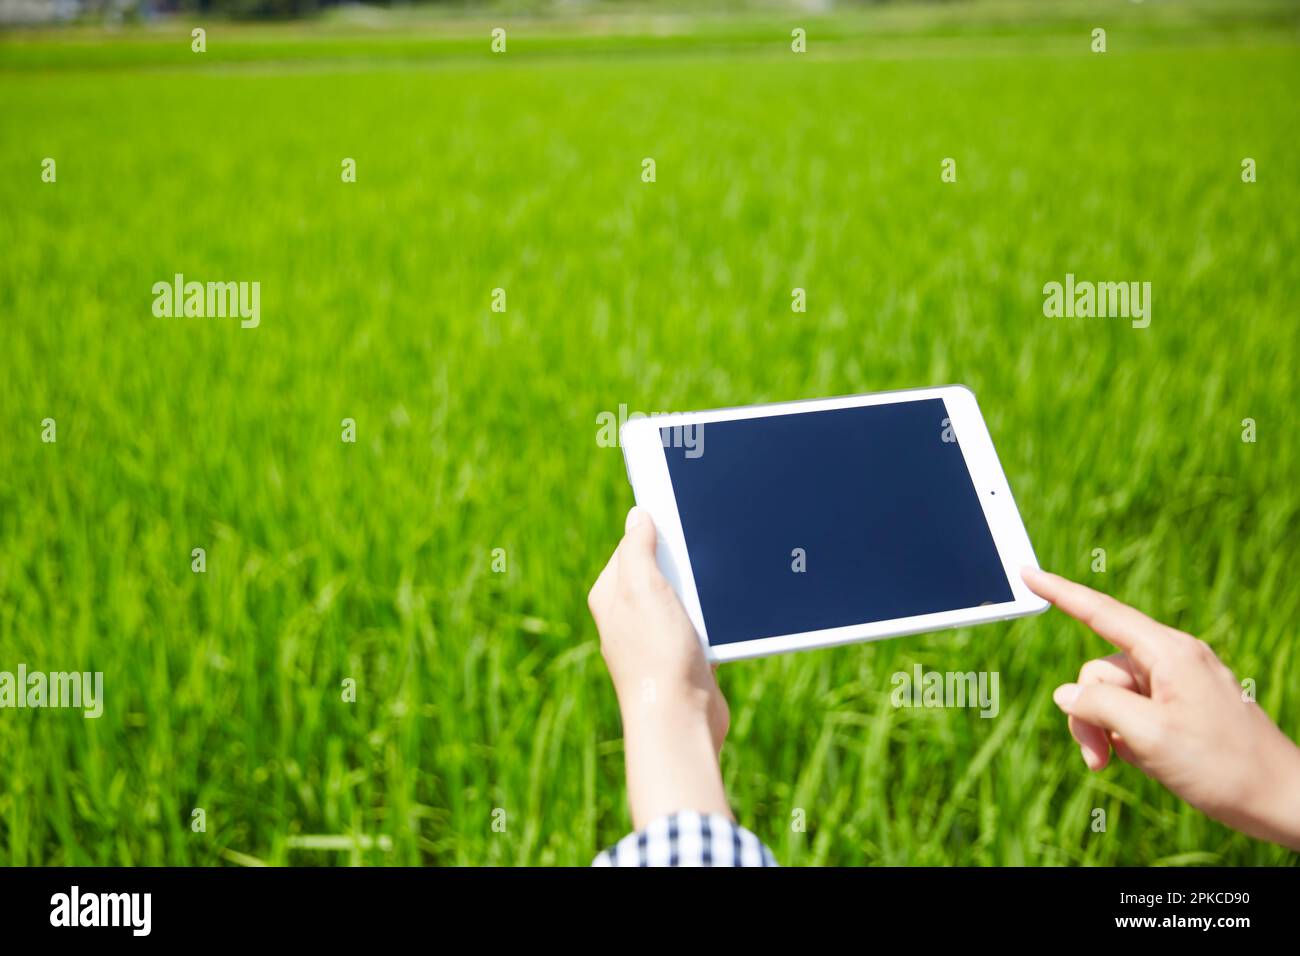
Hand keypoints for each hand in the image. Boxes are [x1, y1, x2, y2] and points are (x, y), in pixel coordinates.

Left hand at [588, 506, 731, 827]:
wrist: (680, 720)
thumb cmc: (657, 656)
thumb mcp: (644, 589)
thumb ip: (637, 549)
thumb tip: (638, 516)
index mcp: (610, 597)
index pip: (630, 546)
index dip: (656, 531)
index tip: (680, 518)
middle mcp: (627, 617)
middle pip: (659, 570)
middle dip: (682, 563)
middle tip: (702, 556)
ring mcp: (654, 638)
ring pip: (682, 597)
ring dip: (699, 592)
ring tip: (711, 591)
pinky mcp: (680, 657)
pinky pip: (698, 623)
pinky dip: (711, 618)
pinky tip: (721, 619)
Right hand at [1023, 567, 1299, 849]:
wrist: (1279, 801)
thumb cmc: (1223, 767)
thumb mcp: (1149, 736)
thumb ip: (1098, 706)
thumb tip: (1067, 693)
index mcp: (1169, 653)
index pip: (1101, 612)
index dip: (1059, 592)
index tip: (1027, 573)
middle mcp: (1172, 660)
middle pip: (1099, 671)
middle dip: (1089, 714)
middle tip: (1099, 760)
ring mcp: (1178, 683)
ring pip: (1112, 695)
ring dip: (1107, 731)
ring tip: (1119, 764)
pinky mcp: (1182, 705)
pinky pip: (1134, 710)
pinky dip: (1128, 735)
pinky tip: (1148, 760)